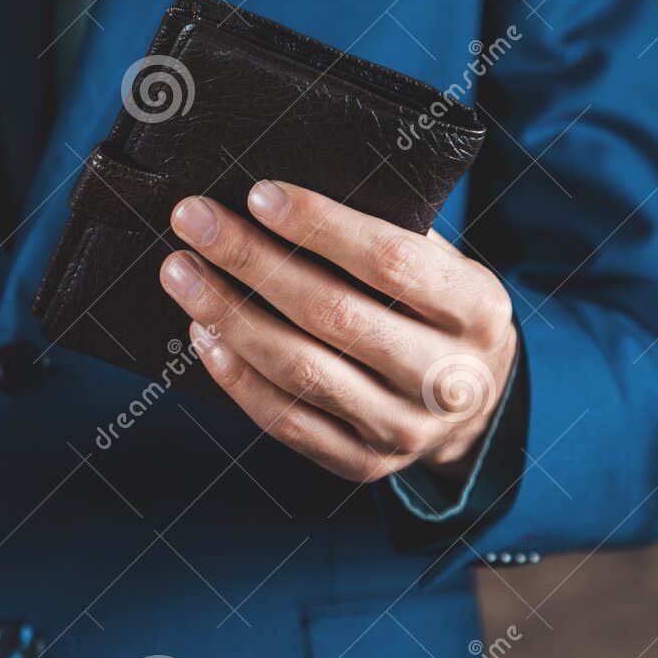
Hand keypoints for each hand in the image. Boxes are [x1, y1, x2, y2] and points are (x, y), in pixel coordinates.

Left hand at [159, 181, 516, 483]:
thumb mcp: (443, 266)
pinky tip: (201, 333)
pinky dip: (236, 376)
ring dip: (228, 316)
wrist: (475, 405)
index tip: (258, 194)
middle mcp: (447, 377)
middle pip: (333, 314)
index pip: (391, 262)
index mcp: (476, 310)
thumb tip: (276, 199)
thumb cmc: (437, 308)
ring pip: (301, 371)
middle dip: (252, 261)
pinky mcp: (363, 462)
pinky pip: (287, 421)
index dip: (320, 225)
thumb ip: (386, 235)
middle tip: (194, 220)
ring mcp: (405, 428)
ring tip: (181, 272)